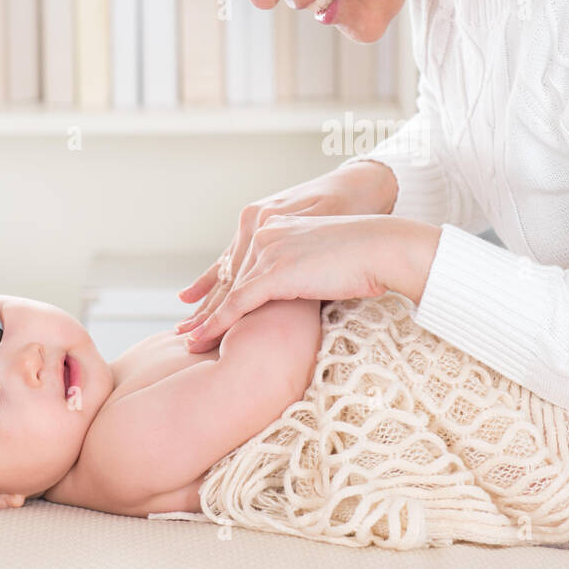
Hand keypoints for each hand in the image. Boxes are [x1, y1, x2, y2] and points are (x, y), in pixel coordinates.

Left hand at [175, 161, 395, 335]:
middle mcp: (266, 233)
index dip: (218, 289)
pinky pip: (238, 303)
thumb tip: (298, 293)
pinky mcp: (274, 272)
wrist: (383, 248)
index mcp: (276, 225)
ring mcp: (268, 250)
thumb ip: (302, 269)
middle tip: (184, 331)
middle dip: (206, 307)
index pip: (239, 263)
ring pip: (228, 292)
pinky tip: (202, 340)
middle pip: (228, 278)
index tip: (201, 309)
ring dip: (206, 320)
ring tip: (188, 343)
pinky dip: (217, 324)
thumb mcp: (324, 259)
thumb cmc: (366, 257)